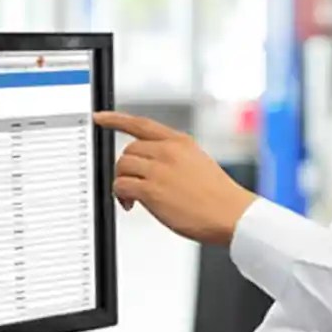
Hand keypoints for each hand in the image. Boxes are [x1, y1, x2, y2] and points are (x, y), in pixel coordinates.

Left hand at [93, 111, 256, 245]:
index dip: (116, 119)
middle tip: (133, 185)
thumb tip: (148, 166)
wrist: (231, 214)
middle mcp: (168, 151)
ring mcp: (159, 170)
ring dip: (122, 183)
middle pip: (128, 150)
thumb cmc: (218, 196)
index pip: (141, 124)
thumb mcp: (198, 162)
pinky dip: (121, 196)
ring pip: (121, 167)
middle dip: (126, 168)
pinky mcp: (152, 190)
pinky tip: (132, 204)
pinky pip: (121, 186)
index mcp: (180, 142)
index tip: (100, 117)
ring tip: (133, 198)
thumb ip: (173, 158)